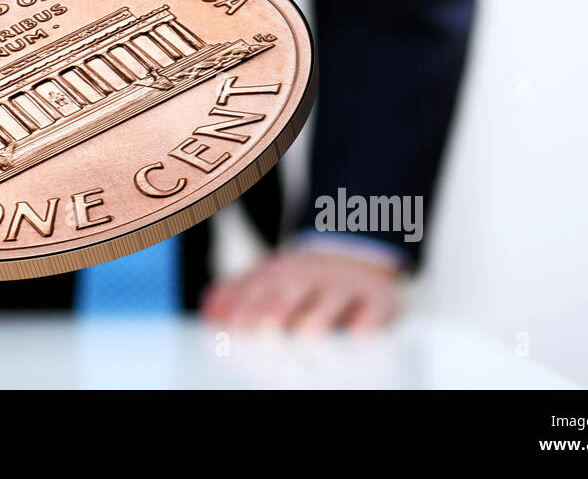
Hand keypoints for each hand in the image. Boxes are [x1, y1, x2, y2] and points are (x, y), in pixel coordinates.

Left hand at [200, 247, 400, 331]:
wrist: (355, 253)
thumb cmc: (302, 280)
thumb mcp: (268, 278)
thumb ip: (236, 294)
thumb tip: (209, 313)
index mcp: (280, 272)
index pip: (258, 288)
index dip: (243, 306)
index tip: (229, 328)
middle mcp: (311, 276)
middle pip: (292, 289)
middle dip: (276, 308)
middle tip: (263, 330)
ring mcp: (345, 285)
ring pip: (333, 296)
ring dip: (320, 314)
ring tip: (308, 333)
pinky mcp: (378, 297)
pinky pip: (376, 306)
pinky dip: (369, 319)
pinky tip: (361, 333)